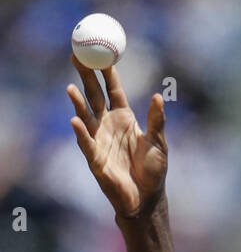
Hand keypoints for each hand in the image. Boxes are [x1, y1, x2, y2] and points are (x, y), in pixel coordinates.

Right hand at [66, 55, 167, 218]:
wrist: (146, 199)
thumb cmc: (153, 171)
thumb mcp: (158, 143)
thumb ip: (156, 121)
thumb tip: (159, 97)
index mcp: (124, 117)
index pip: (112, 88)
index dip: (106, 71)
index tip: (101, 51)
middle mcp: (108, 124)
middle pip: (94, 95)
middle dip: (85, 75)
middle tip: (76, 55)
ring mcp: (99, 140)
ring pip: (86, 116)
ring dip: (78, 102)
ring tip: (70, 87)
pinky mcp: (96, 159)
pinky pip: (87, 143)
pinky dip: (81, 132)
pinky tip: (75, 120)